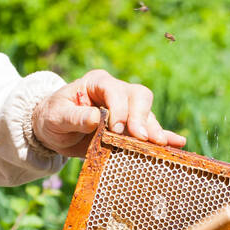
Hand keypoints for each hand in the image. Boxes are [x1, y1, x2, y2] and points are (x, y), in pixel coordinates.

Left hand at [32, 70, 186, 158]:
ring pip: (147, 114)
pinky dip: (163, 136)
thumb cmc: (52, 118)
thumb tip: (96, 119)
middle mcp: (116, 92)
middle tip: (140, 139)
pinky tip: (177, 143)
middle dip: (142, 117)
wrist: (52, 130)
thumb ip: (75, 117)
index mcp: (97, 83)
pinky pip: (150, 129)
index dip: (120, 109)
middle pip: (139, 97)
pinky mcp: (130, 127)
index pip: (115, 90)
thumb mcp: (56, 116)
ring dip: (153, 130)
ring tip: (159, 146)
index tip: (117, 130)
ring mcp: (126, 109)